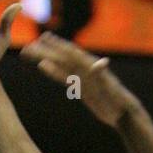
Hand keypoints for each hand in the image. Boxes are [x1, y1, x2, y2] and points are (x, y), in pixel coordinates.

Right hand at [20, 34, 137, 125]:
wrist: (123, 113)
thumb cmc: (119, 100)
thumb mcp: (111, 88)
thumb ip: (104, 74)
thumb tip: (100, 62)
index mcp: (90, 66)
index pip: (70, 53)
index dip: (58, 46)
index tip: (43, 38)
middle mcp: (84, 68)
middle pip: (61, 57)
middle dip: (45, 51)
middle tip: (29, 45)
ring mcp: (82, 77)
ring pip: (60, 64)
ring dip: (46, 56)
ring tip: (32, 49)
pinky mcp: (80, 86)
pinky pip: (63, 76)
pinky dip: (53, 70)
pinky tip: (43, 66)